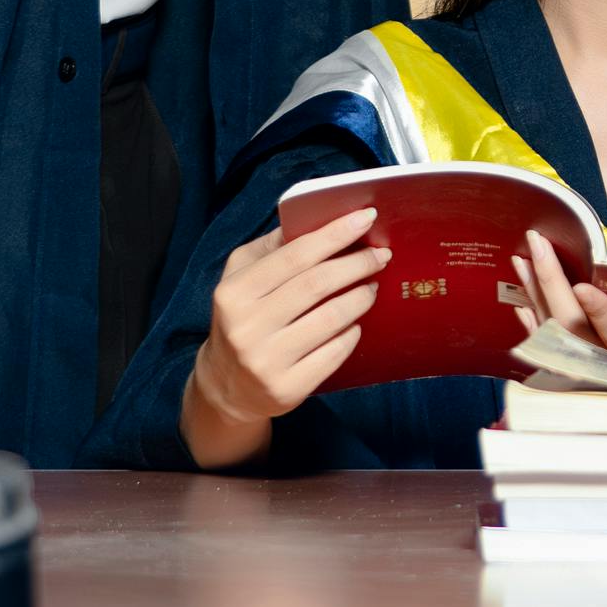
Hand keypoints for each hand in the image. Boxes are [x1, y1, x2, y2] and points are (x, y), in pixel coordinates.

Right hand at [181, 205, 387, 470]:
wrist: (225, 386)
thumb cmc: (241, 319)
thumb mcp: (239, 279)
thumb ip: (272, 248)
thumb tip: (318, 220)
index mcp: (234, 292)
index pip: (294, 255)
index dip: (334, 234)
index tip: (366, 218)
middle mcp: (247, 326)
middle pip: (317, 284)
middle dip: (357, 264)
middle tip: (381, 255)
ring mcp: (267, 361)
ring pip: (331, 319)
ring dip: (361, 297)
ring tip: (372, 286)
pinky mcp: (287, 388)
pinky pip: (334, 353)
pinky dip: (352, 333)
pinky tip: (355, 323)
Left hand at [528, 230, 606, 376]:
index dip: (600, 313)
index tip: (581, 288)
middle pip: (573, 328)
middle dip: (551, 282)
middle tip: (536, 244)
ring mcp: (589, 379)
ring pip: (555, 336)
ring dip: (536, 297)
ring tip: (522, 262)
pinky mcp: (579, 382)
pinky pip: (550, 353)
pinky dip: (535, 327)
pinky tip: (523, 304)